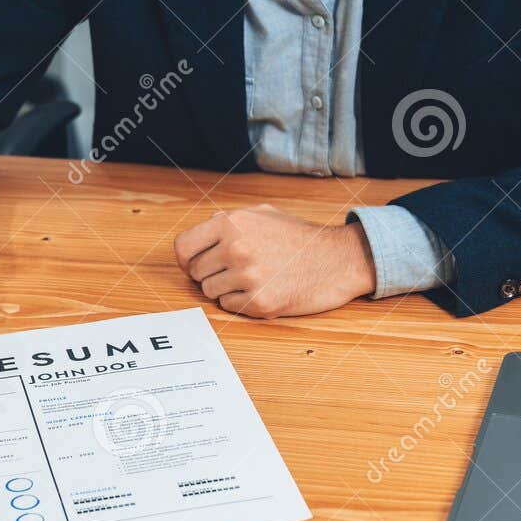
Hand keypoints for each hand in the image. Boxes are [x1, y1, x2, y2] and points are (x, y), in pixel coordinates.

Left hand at [173, 204, 376, 317]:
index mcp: (232, 222)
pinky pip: (229, 306)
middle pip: (196, 273)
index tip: (193, 265)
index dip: (186, 259)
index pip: (183, 247)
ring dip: (226, 289)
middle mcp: (236, 248)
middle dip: (211, 273)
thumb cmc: (300, 237)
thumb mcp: (262, 213)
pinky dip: (240, 302)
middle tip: (235, 271)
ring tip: (253, 278)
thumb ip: (227, 220)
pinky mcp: (259, 303)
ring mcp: (248, 277)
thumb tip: (201, 232)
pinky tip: (262, 289)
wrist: (337, 259)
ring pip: (210, 292)